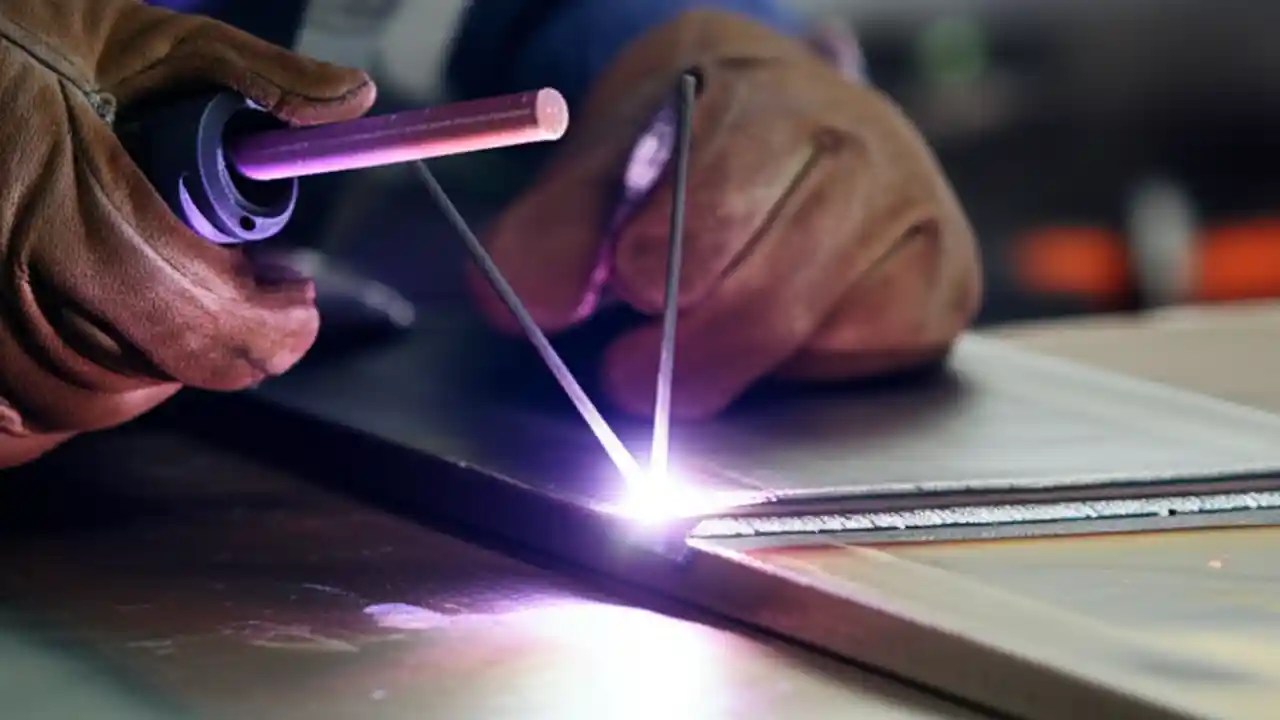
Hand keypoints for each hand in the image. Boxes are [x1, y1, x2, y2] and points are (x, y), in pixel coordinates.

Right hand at [0, 0, 374, 465]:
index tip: (296, 298)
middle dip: (222, 338)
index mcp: (69, 211)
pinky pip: (25, 419)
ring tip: (171, 302)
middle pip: (156, 368)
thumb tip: (354, 97)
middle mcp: (11, 280)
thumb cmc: (19, 41)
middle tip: (241, 291)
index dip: (274, 327)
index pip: (202, 321)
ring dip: (155, 366)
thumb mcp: (141, 40)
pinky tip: (103, 337)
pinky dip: (80, 392)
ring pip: (91, 401)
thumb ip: (254, 74)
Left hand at [469, 10, 981, 418]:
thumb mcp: (609, 157)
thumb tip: (518, 303)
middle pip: (759, 295)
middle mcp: (859, 141)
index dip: (647, 272)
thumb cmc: (699, 143)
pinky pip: (859, 357)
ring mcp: (914, 212)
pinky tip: (775, 334)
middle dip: (675, 351)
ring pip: (804, 334)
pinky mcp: (943, 284)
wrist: (800, 119)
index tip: (615, 293)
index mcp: (760, 90)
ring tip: (686, 350)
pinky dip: (797, 369)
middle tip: (628, 369)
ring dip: (725, 367)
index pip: (706, 211)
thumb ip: (553, 229)